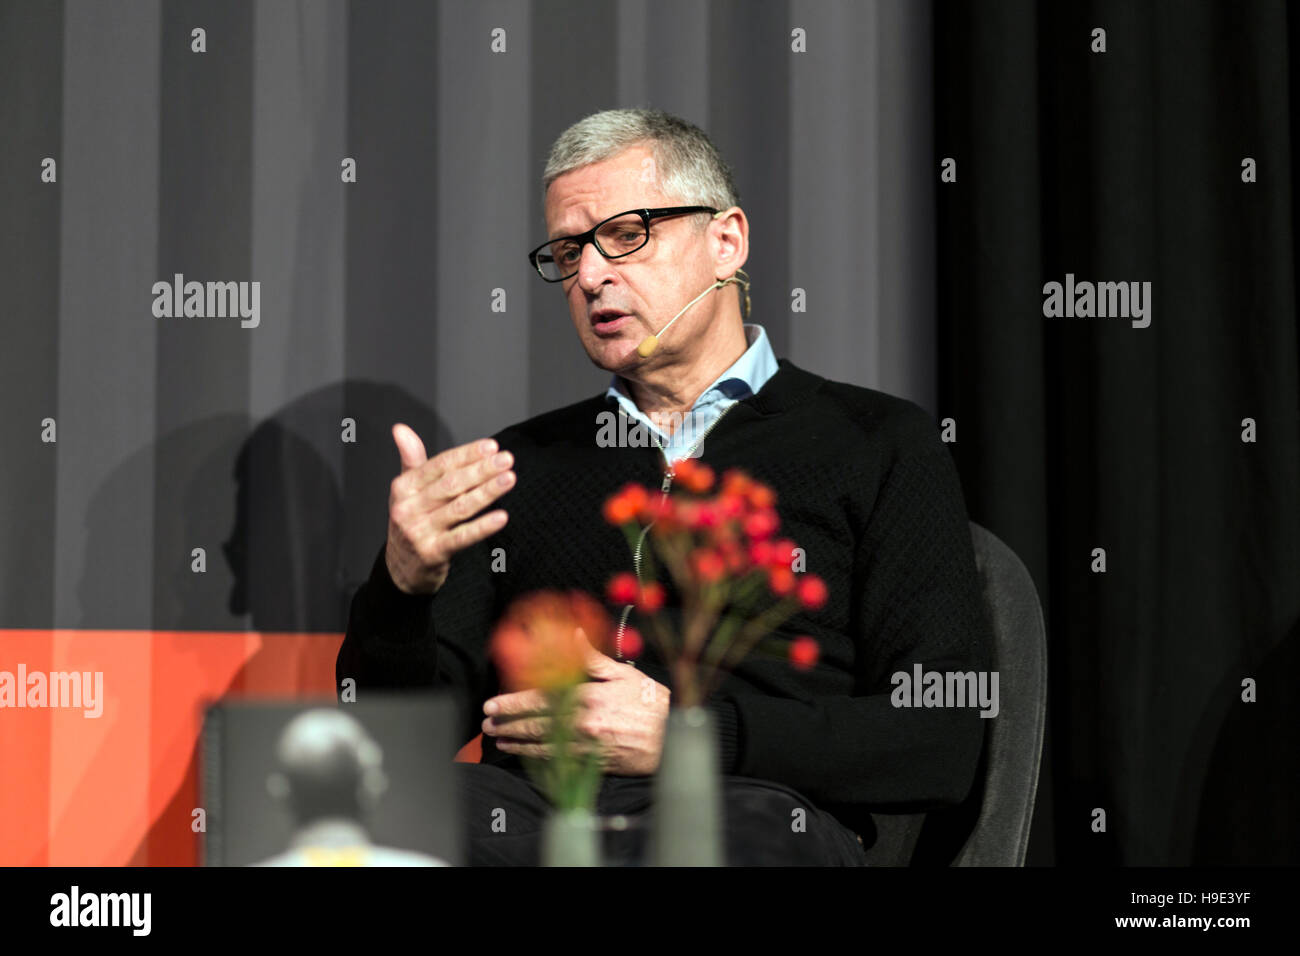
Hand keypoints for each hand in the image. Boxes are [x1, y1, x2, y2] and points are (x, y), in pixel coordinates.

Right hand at [384, 424, 514, 594]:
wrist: (400, 568)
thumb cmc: (411, 522)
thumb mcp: (406, 491)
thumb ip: (411, 460)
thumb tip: (401, 429)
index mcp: (403, 487)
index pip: (439, 465)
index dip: (466, 455)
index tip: (491, 446)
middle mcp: (408, 508)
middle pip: (451, 484)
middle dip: (481, 470)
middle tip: (506, 459)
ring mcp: (419, 532)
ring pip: (459, 508)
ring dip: (487, 492)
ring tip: (509, 478)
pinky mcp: (432, 553)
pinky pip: (462, 538)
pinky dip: (482, 527)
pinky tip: (501, 517)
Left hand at [482, 630, 671, 774]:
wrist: (672, 736)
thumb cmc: (649, 701)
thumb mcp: (622, 673)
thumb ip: (592, 658)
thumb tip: (573, 635)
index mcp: (588, 697)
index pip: (540, 700)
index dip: (512, 703)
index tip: (492, 704)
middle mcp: (583, 723)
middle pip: (535, 724)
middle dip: (507, 724)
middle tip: (486, 724)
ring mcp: (586, 746)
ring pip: (542, 745)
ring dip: (516, 742)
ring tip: (498, 739)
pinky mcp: (593, 764)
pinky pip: (558, 762)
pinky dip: (536, 758)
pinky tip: (523, 754)